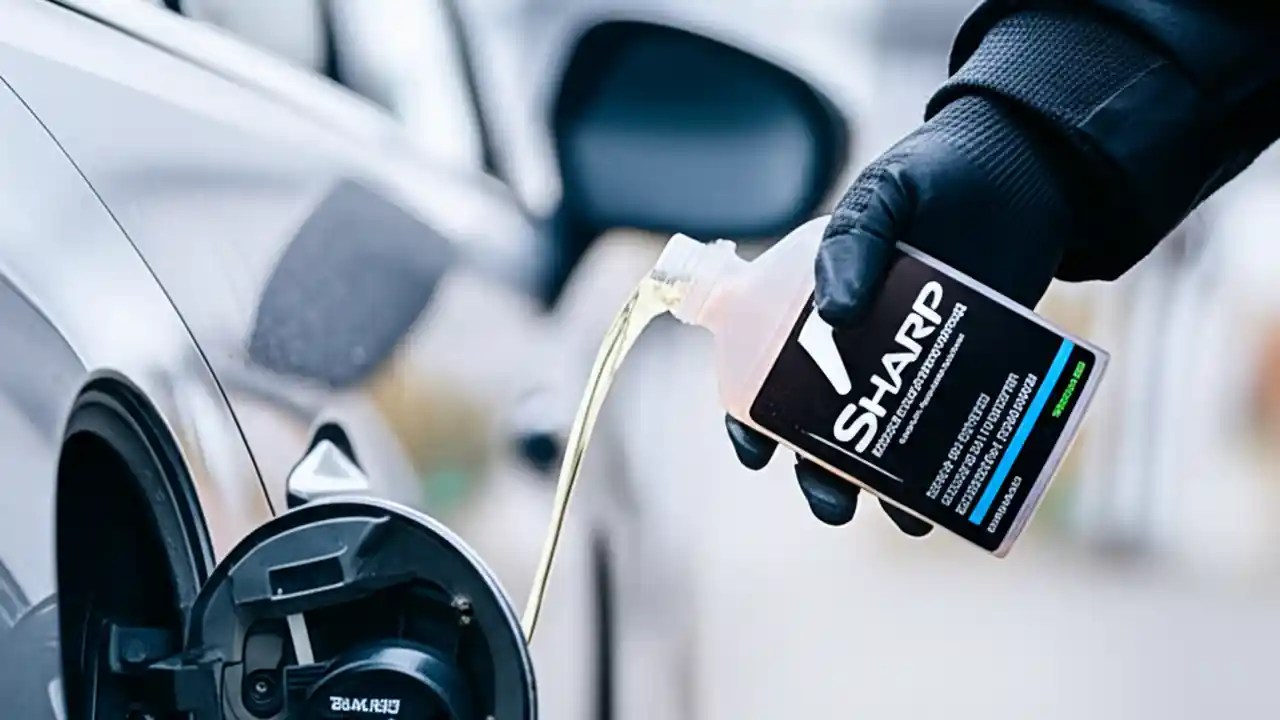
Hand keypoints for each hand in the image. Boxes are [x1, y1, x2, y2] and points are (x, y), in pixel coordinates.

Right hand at [726, 94, 1077, 532]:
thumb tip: (837, 314)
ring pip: (887, 443)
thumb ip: (852, 241)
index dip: (752, 419)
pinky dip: (950, 466)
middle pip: (824, 428)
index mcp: (814, 310)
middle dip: (821, 474)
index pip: (766, 375)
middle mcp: (859, 348)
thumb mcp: (881, 196)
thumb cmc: (932, 176)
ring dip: (886, 487)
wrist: (1025, 171)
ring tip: (902, 515)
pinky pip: (951, 429)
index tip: (756, 450)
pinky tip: (955, 493)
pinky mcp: (971, 372)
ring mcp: (915, 365)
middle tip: (833, 501)